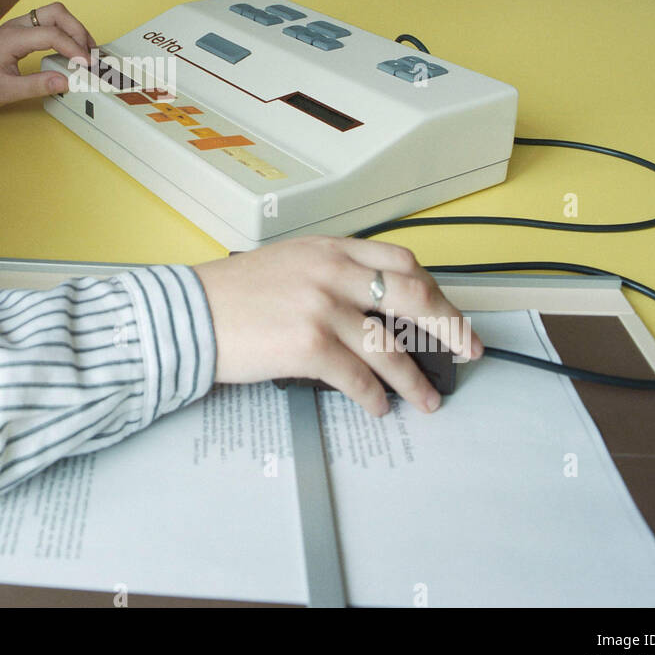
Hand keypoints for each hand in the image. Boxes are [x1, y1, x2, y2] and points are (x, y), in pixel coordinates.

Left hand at [0, 1, 96, 112]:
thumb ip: (36, 85)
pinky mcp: (17, 34)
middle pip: (57, 12)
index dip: (74, 48)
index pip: (52, 34)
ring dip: (72, 28)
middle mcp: (15, 27)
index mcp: (12, 38)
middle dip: (78, 30)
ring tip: (85, 51)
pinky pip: (46, 24)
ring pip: (53, 14)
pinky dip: (63, 33)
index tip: (87, 65)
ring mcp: (16, 28)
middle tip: (90, 54)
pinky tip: (69, 49)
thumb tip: (66, 81)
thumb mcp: (4, 91)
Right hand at [193, 235, 483, 416]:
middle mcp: (331, 271)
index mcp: (329, 248)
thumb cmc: (229, 294)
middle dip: (449, 326)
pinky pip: (358, 376)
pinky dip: (374, 396)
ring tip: (428, 399)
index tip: (449, 311)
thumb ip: (329, 273)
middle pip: (413, 296)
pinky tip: (377, 407)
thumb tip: (371, 309)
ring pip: (391, 346)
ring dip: (415, 378)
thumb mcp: (286, 263)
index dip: (434, 289)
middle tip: (467, 349)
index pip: (401, 261)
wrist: (187, 313)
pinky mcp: (308, 344)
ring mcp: (322, 307)